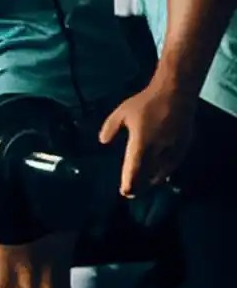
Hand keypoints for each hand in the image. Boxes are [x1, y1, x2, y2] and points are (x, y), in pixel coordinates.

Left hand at [99, 80, 196, 197]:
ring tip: (143, 186)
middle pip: (147, 174)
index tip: (124, 192)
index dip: (130, 182)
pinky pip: (174, 164)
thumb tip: (103, 141)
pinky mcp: (184, 145)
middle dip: (139, 185)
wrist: (175, 93)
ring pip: (162, 171)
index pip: (134, 168)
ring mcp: (172, 148)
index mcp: (141, 142)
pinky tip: (160, 175)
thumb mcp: (122, 112)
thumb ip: (110, 127)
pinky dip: (165, 172)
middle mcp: (158, 149)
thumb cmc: (146, 103)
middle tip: (130, 193)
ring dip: (151, 180)